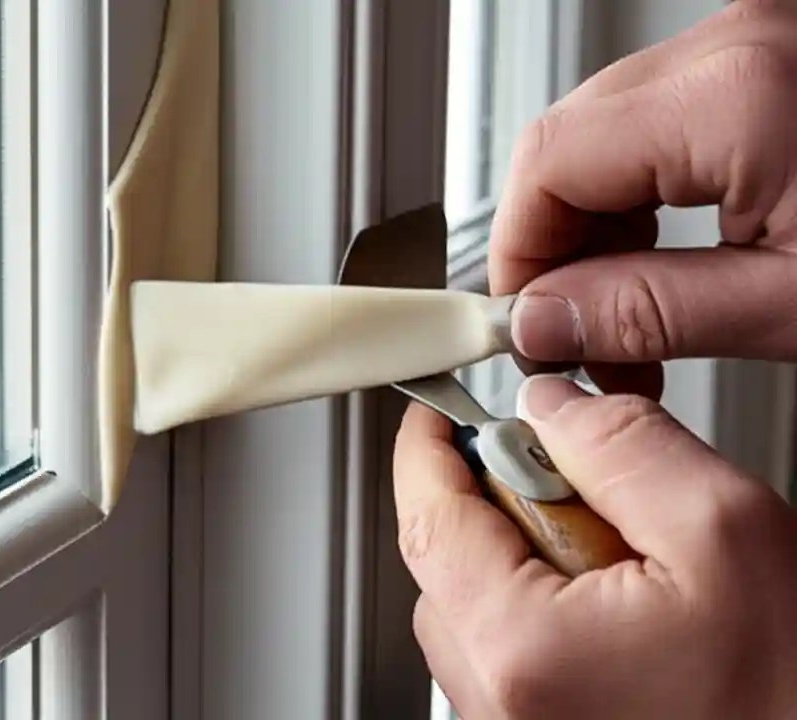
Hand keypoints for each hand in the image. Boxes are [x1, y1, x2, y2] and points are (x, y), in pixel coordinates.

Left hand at [395, 375, 796, 718]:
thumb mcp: (723, 533)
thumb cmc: (791, 701)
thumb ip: (622, 449)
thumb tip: (551, 408)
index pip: (427, 521)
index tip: (440, 411)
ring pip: (478, 607)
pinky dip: (548, 611)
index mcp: (519, 648)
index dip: (428, 450)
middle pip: (448, 563)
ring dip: (530, 561)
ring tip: (625, 568)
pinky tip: (624, 613)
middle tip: (585, 495)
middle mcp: (498, 701)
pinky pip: (509, 652)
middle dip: (501, 506)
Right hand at [490, 0, 796, 395]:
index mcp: (736, 96)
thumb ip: (648, 312)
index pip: (547, 164)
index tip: (524, 325)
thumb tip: (548, 322)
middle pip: (568, 141)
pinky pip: (662, 123)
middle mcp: (739, 46)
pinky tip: (662, 267)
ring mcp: (759, 43)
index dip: (518, 256)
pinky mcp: (775, 62)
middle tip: (572, 333)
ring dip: (597, 230)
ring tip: (625, 317)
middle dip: (554, 248)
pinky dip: (646, 200)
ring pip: (607, 133)